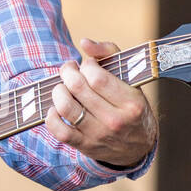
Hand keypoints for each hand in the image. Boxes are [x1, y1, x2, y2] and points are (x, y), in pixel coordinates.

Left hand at [46, 38, 156, 168]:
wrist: (139, 148)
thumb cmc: (132, 106)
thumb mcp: (131, 79)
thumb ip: (110, 53)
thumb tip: (84, 43)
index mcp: (131, 102)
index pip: (97, 78)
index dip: (86, 65)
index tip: (87, 65)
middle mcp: (115, 120)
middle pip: (78, 89)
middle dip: (68, 73)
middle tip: (69, 70)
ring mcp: (99, 135)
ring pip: (66, 108)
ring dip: (58, 91)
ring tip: (62, 87)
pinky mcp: (85, 146)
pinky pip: (60, 132)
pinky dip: (51, 117)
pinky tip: (56, 108)